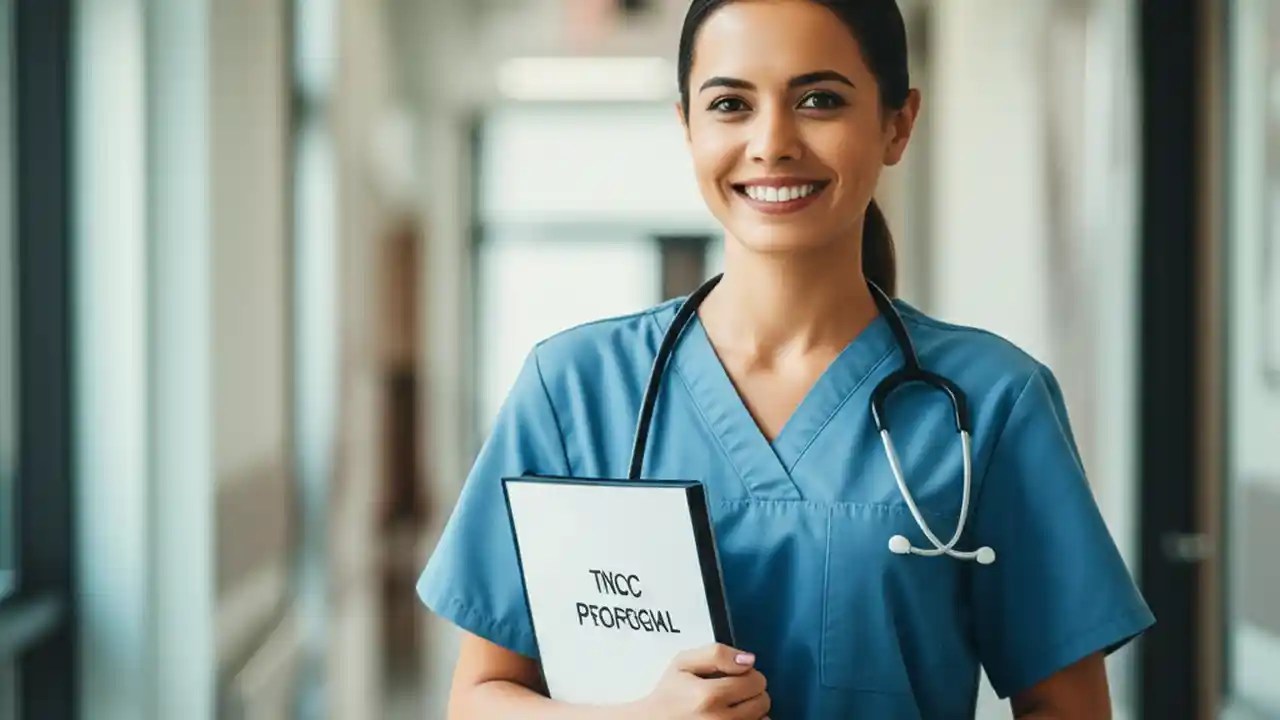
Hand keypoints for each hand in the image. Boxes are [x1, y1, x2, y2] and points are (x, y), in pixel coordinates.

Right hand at [627, 643, 770, 719]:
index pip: (755, 680)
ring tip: (731, 706)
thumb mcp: (684, 662)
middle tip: (732, 691)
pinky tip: (734, 717)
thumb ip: (717, 654)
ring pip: (763, 719)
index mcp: (708, 696)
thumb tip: (749, 660)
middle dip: (751, 692)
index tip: (733, 676)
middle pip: (763, 701)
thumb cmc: (670, 693)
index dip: (747, 673)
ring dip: (752, 709)